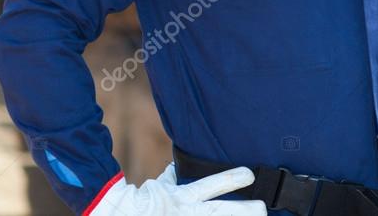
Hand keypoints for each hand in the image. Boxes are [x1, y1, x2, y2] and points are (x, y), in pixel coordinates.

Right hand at [88, 162, 266, 214]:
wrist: (114, 214)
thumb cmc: (137, 203)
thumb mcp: (157, 187)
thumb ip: (170, 178)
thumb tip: (176, 166)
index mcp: (179, 198)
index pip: (210, 184)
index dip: (230, 178)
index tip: (250, 174)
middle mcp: (184, 212)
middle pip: (219, 211)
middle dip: (242, 210)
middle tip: (263, 208)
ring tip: (260, 215)